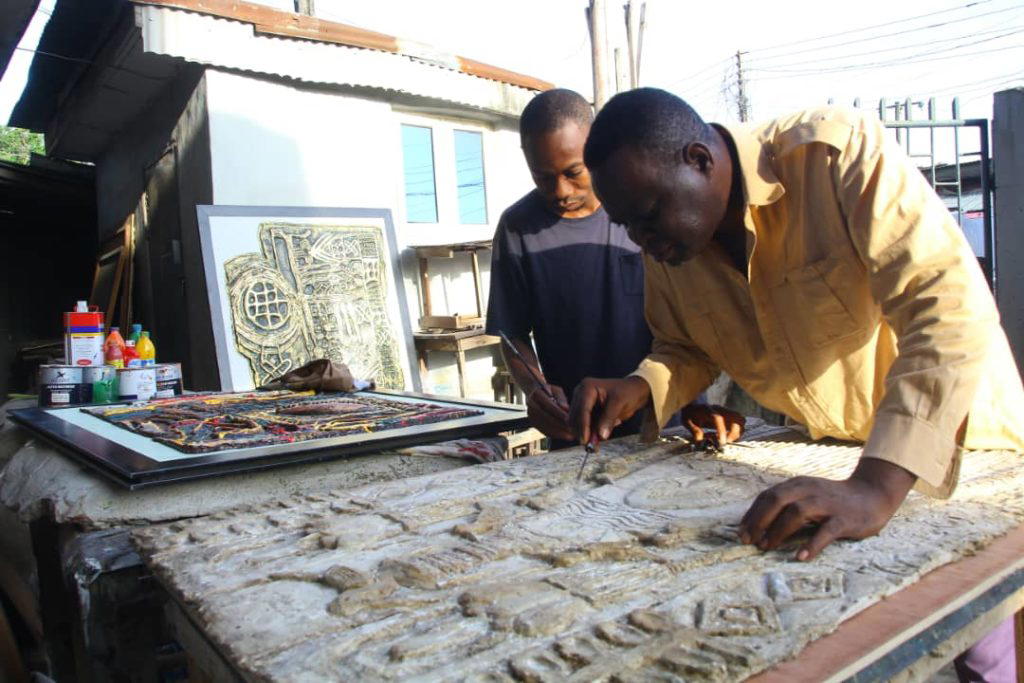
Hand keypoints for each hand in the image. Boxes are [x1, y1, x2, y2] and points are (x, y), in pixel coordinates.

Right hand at [526, 383, 572, 440]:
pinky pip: (543, 430)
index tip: (569, 419)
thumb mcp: (557, 391)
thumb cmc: (550, 392)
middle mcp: (531, 404)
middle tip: (571, 430)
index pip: (548, 405)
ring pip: (544, 425)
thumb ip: (562, 399)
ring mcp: (530, 414)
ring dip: (557, 431)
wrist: (536, 394)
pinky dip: (554, 434)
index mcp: (537, 393)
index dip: (559, 413)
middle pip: (545, 417)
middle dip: (559, 424)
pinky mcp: (532, 422)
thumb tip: (566, 409)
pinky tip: (563, 435)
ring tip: (570, 435)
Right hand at [570, 376, 650, 445]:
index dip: (583, 426)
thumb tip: (601, 435)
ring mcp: (581, 403)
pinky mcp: (585, 412)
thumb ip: (609, 419)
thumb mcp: (619, 403)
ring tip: (602, 436)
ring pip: (577, 424)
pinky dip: (590, 432)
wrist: (633, 392)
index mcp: (587, 388)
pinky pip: (583, 426)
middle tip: (593, 445)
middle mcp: (580, 394)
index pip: (582, 409)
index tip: (585, 440)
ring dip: (587, 433)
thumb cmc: (627, 393)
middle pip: (575, 417)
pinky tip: (602, 431)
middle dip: (583, 432)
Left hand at [680, 404, 744, 444]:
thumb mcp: (687, 421)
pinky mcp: (729, 417)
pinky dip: (735, 433)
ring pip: (741, 421)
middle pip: (737, 417)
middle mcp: (720, 410)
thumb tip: (700, 441)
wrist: (693, 405)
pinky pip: (739, 424)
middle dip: (734, 433)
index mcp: (708, 410)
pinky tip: (724, 437)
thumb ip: (694, 430)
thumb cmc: (690, 413)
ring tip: (725, 440)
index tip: (722, 442)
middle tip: (725, 442)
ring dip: (737, 433)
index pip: (718, 418)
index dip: (721, 430)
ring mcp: (726, 413)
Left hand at [738, 457, 916, 560]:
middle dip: (759, 521)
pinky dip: (811, 544)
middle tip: (749, 541)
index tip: (741, 532)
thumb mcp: (806, 495)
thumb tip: (757, 525)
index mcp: (797, 484)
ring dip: (778, 531)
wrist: (872, 495)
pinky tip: (800, 557)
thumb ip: (786, 505)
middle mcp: (809, 490)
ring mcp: (827, 504)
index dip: (752, 514)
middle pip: (776, 500)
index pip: (767, 496)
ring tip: (766, 547)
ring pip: (796, 513)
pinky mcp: (844, 519)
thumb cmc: (832, 500)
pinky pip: (825, 532)